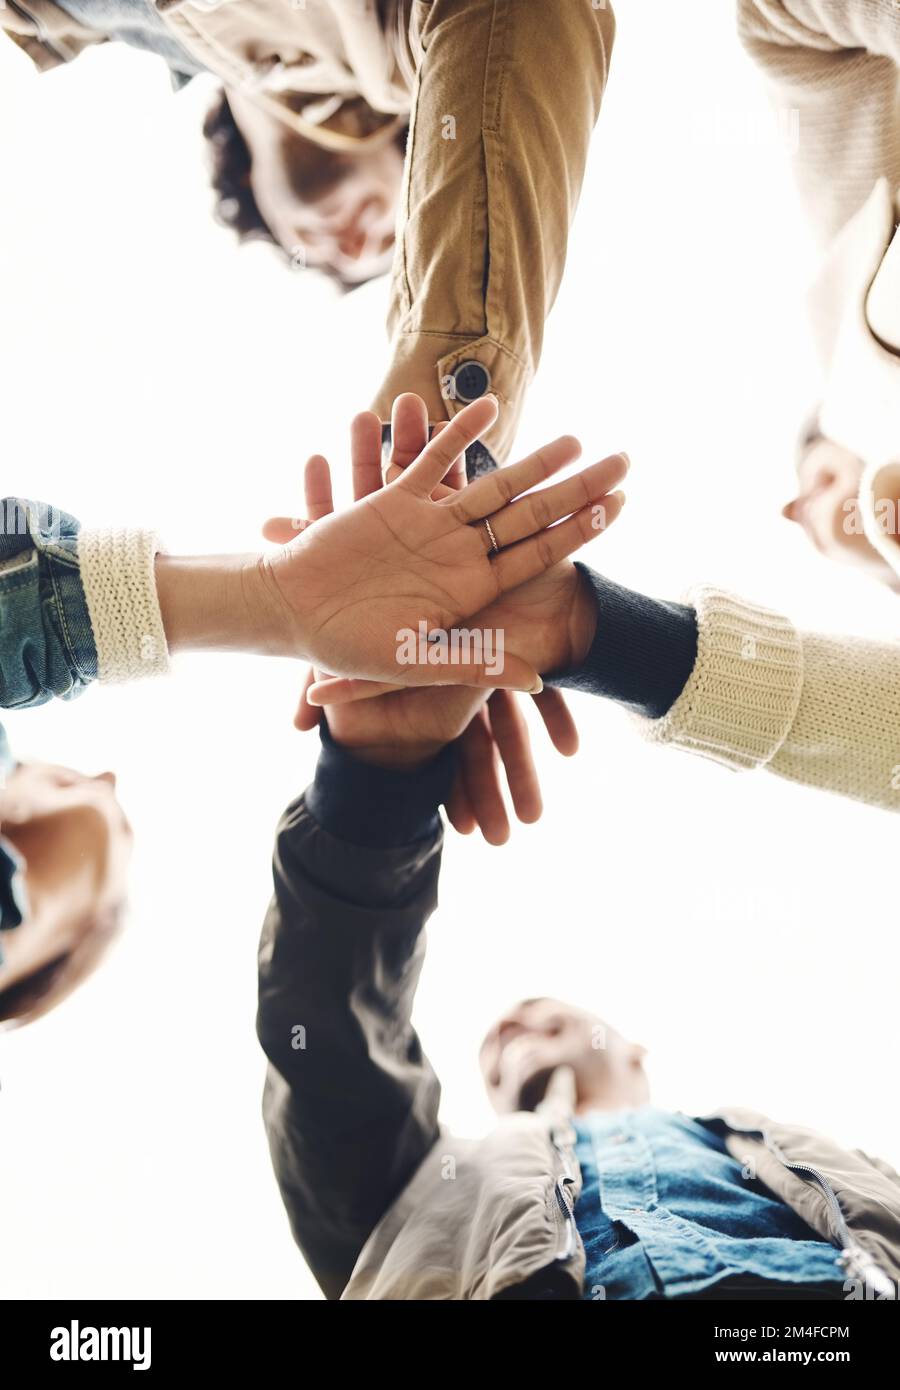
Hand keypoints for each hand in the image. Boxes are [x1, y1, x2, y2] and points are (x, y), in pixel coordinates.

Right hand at [271, 395, 624, 841]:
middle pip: (531, 513)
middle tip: (624, 459)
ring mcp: (431, 525)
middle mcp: (460, 553)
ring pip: (490, 484)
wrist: (292, 614)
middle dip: (578, 487)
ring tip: (575, 438)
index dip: (580, 527)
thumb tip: (538, 678)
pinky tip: (491, 407)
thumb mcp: (417, 661)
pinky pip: (432, 460)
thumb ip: (476, 663)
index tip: (620, 503)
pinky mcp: (395, 501)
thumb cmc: (351, 647)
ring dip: (533, 462)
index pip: (538, 552)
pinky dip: (459, 434)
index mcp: (472, 590)